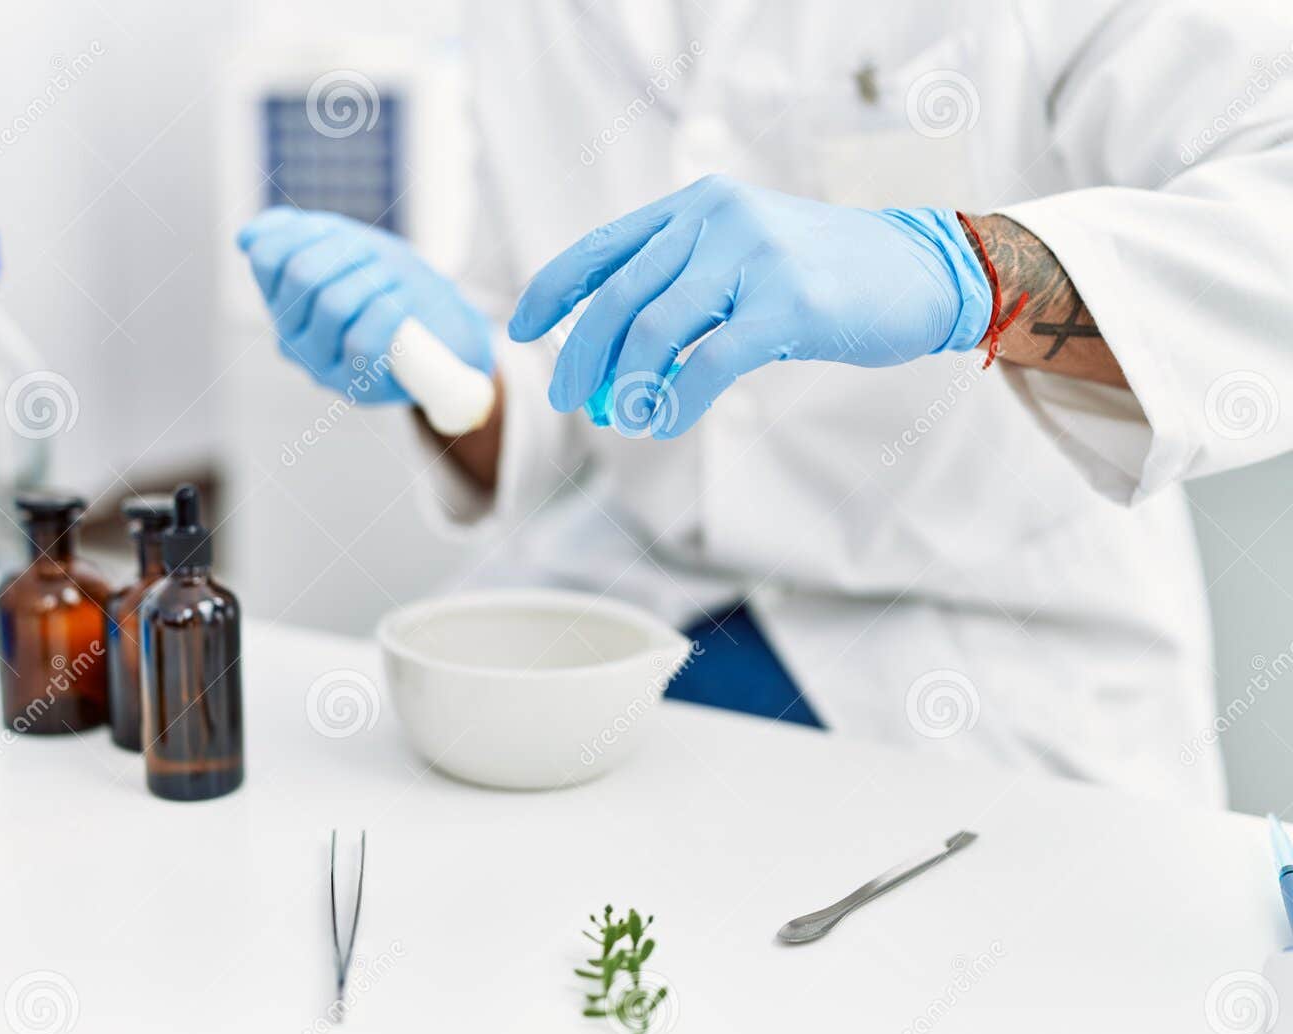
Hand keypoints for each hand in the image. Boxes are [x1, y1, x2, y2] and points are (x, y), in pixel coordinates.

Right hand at [236, 207, 491, 402]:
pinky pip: (362, 341)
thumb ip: (298, 232)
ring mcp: (320, 366)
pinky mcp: (354, 388)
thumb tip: (245, 238)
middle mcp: (290, 338)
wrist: (447, 328)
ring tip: (394, 279)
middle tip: (376, 256)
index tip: (346, 236)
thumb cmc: (393, 285)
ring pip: (333, 305)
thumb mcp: (347, 245)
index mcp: (281, 301)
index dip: (308, 232)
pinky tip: (403, 300)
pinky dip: (389, 311)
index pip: (267, 257)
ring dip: (374, 279)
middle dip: (348, 252)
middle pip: (302, 275)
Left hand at [507, 175, 992, 437]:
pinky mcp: (786, 305)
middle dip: (582, 355)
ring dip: (626, 385)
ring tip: (622, 418)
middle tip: (571, 399)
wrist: (920, 268)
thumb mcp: (743, 254)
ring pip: (655, 331)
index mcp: (697, 204)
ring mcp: (753, 257)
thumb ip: (682, 284)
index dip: (553, 291)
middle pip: (619, 297)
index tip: (520, 330)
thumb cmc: (822, 273)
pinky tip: (666, 422)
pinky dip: (676, 400)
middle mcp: (717, 219)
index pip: (602, 248)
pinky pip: (708, 363)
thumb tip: (615, 354)